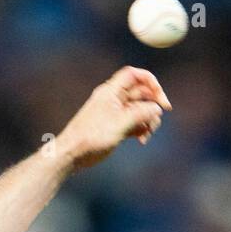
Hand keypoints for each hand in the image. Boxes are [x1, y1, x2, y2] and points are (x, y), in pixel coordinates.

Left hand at [54, 66, 171, 169]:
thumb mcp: (119, 124)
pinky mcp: (114, 127)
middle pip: (141, 93)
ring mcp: (114, 113)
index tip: (160, 98)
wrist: (70, 155)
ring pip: (139, 110)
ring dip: (148, 120)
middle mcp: (113, 99)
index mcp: (111, 92)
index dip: (150, 82)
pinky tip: (142, 140)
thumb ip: (140, 113)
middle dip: (152, 105)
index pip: (134, 75)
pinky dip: (140, 129)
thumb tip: (157, 108)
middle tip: (157, 120)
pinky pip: (134, 122)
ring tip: (147, 134)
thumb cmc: (90, 138)